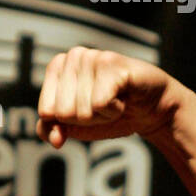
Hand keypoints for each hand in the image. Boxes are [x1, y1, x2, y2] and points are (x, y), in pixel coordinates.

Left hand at [36, 48, 182, 147]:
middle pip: (62, 113)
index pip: (46, 112)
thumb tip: (55, 139)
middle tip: (104, 105)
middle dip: (85, 119)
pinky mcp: (112, 63)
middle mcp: (73, 56)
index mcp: (57, 67)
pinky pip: (99, 104)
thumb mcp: (75, 126)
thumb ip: (52, 130)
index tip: (87, 109)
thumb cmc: (110, 113)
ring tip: (115, 100)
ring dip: (102, 115)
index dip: (68, 121)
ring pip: (82, 111)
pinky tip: (123, 98)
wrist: (150, 109)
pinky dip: (113, 111)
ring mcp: (92, 57)